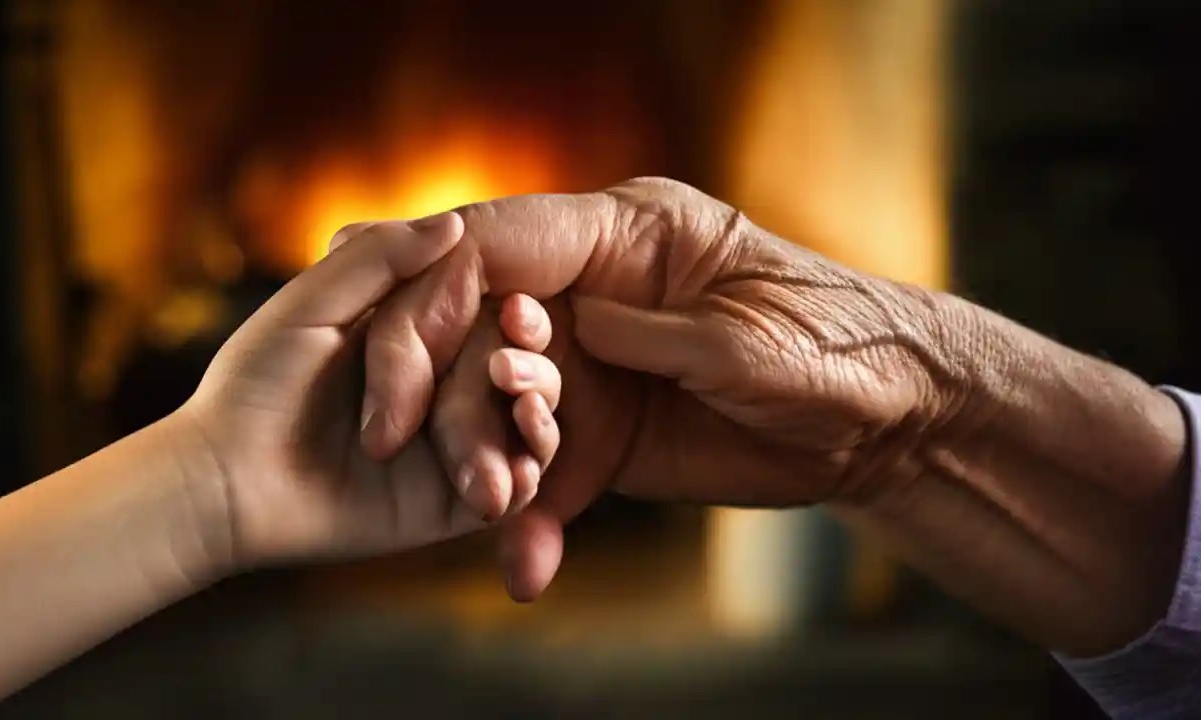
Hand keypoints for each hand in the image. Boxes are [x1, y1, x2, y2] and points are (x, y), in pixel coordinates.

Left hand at [179, 215, 560, 568]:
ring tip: (525, 406)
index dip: (517, 314)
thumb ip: (381, 258)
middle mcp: (443, 389)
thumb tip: (457, 222)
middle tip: (512, 369)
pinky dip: (529, 468)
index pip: (492, 316)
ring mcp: (453, 447)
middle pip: (520, 369)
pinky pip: (514, 485)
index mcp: (417, 338)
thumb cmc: (257, 383)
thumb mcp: (313, 302)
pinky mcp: (454, 503)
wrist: (226, 479)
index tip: (518, 308)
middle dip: (533, 367)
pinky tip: (520, 457)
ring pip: (528, 425)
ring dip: (540, 414)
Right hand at [362, 178, 966, 599]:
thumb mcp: (752, 339)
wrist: (883, 424)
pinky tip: (527, 569)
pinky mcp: (596, 436)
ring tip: (504, 519)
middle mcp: (586, 296)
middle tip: (468, 466)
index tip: (405, 360)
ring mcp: (586, 368)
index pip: (497, 245)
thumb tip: (562, 331)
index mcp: (623, 235)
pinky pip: (539, 478)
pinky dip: (528, 524)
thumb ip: (658, 334)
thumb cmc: (836, 348)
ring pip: (494, 411)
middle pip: (476, 331)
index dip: (440, 298)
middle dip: (452, 398)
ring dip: (486, 466)